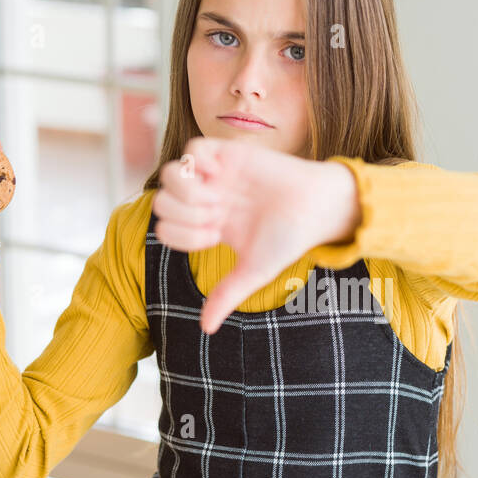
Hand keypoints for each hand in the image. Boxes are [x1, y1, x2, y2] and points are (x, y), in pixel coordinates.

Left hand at [153, 137, 359, 333]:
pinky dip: (199, 163)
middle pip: (161, 202)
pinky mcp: (228, 153)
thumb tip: (206, 329)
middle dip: (183, 213)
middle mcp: (206, 199)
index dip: (183, 236)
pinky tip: (221, 175)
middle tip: (214, 216)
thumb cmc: (289, 239)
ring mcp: (215, 175)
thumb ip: (227, 294)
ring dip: (187, 189)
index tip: (215, 237)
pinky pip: (192, 148)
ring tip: (215, 196)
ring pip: (170, 174)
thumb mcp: (254, 271)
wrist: (317, 207)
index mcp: (208, 225)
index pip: (167, 229)